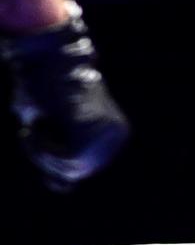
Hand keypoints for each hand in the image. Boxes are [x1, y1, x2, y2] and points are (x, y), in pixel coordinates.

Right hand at [1, 1, 128, 191]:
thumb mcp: (50, 126)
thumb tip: (64, 188)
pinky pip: (65, 161)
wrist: (46, 56)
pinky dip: (42, 149)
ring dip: (41, 152)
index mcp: (111, 133)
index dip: (53, 163)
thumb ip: (59, 155)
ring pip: (70, 169)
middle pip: (76, 172)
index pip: (83, 166)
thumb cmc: (42, 85)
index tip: (37, 139)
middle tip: (29, 133)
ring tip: (33, 126)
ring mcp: (109, 137)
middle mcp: (116, 137)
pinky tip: (35, 129)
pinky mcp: (95, 134)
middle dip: (45, 158)